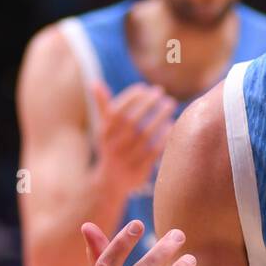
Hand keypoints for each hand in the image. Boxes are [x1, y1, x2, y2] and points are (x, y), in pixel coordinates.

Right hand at [89, 81, 175, 196]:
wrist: (110, 183)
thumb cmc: (111, 147)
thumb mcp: (104, 129)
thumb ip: (103, 106)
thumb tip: (95, 82)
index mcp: (104, 133)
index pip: (117, 111)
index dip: (132, 98)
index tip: (147, 88)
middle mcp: (113, 145)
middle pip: (132, 121)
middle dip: (148, 104)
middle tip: (162, 93)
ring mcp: (126, 158)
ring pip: (145, 135)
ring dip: (159, 118)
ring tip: (170, 105)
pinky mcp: (138, 170)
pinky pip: (154, 151)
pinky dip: (163, 137)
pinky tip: (171, 125)